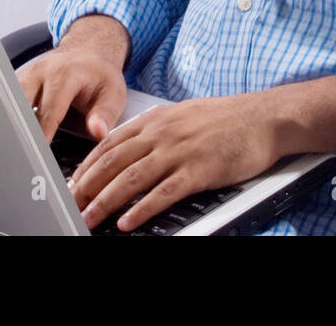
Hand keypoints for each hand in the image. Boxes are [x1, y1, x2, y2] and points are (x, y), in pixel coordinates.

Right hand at [15, 37, 126, 144]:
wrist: (89, 52)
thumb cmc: (100, 76)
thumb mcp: (113, 94)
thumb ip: (105, 115)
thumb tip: (98, 132)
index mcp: (65, 75)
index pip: (48, 110)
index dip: (42, 133)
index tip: (39, 152)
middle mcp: (41, 71)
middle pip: (20, 103)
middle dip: (20, 129)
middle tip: (24, 153)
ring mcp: (26, 74)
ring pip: (9, 100)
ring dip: (12, 122)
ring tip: (14, 148)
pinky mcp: (18, 80)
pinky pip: (7, 99)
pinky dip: (9, 116)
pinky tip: (13, 135)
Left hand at [67, 92, 280, 231]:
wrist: (265, 117)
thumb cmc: (230, 118)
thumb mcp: (186, 113)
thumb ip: (159, 128)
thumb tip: (136, 145)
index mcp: (158, 119)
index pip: (111, 142)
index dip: (88, 164)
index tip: (73, 181)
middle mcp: (163, 133)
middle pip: (113, 162)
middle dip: (87, 185)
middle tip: (70, 203)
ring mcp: (179, 151)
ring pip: (131, 179)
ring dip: (105, 201)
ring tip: (89, 217)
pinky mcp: (198, 170)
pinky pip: (162, 194)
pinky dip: (141, 209)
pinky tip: (127, 222)